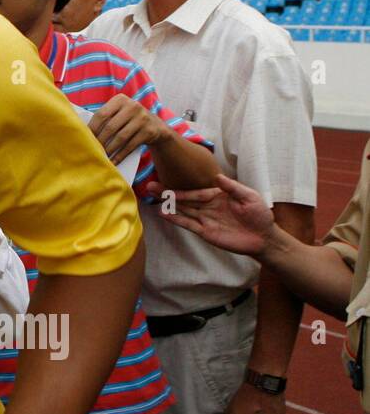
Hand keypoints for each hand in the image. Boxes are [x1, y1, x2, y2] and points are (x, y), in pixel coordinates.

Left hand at [88, 94, 167, 163]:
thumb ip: (105, 117)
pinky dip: (120, 155)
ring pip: (121, 137)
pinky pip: (131, 145)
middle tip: (92, 151)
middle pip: (110, 127)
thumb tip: (83, 131)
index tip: (84, 139)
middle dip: (100, 141)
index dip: (92, 128)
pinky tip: (113, 161)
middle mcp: (133, 106)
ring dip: (109, 149)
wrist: (156, 126)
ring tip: (101, 157)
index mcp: (120, 100)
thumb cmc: (128, 120)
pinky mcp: (149, 131)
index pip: (101, 114)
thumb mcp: (119, 113)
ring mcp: (142, 118)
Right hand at [151, 174, 275, 257]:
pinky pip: (188, 224)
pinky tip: (164, 214)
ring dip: (168, 206)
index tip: (165, 182)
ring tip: (152, 200)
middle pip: (184, 200)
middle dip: (167, 194)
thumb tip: (217, 176)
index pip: (195, 192)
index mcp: (217, 196)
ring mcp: (205, 220)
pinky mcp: (206, 232)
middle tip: (149, 186)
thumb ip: (232, 188)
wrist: (264, 237)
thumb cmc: (259, 215)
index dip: (180, 189)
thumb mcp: (249, 197)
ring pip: (183, 211)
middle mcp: (208, 207)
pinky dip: (176, 220)